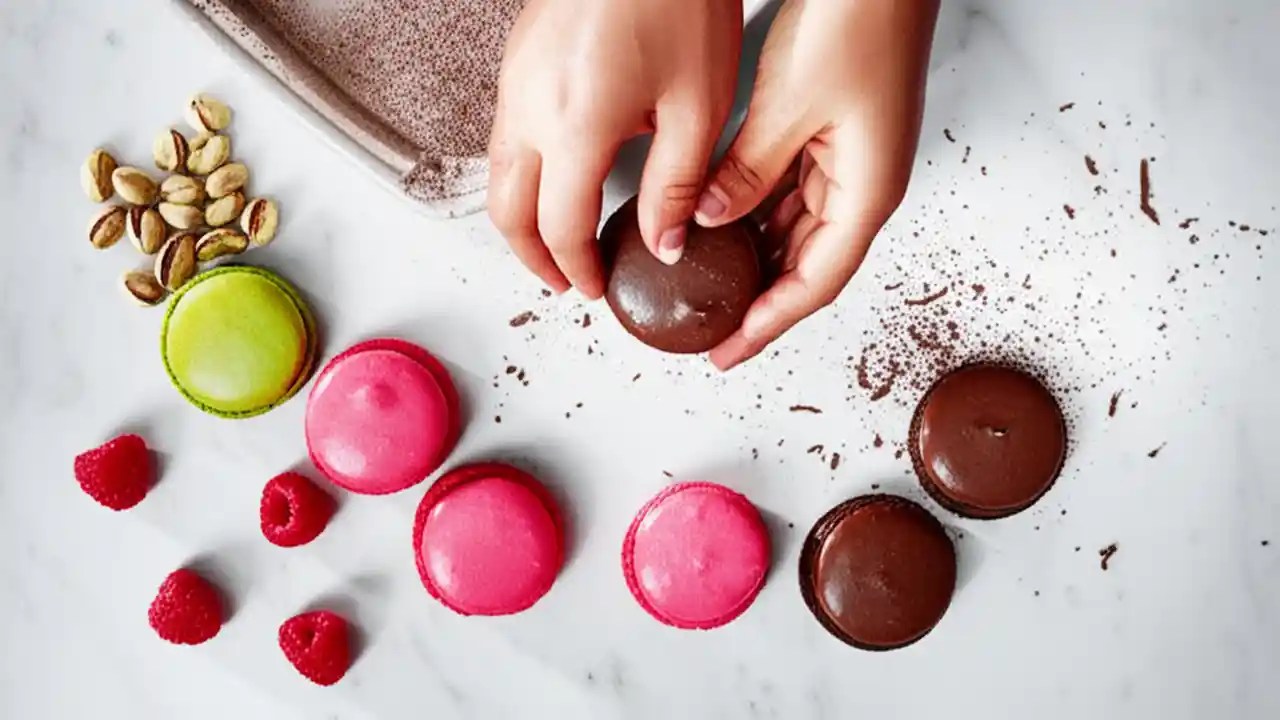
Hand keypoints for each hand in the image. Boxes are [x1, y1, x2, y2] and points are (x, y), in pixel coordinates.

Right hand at [488, 0, 742, 297]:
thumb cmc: (679, 2)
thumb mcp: (698, 105)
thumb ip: (675, 187)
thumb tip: (664, 244)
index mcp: (576, 127)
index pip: (562, 229)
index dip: (579, 269)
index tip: (599, 285)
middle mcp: (529, 108)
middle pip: (507, 212)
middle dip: (534, 258)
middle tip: (566, 281)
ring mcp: (514, 80)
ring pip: (498, 173)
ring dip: (522, 217)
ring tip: (559, 238)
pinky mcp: (517, 59)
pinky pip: (505, 134)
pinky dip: (523, 174)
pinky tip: (559, 175)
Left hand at [698, 0, 939, 369]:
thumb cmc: (855, 27)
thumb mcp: (786, 109)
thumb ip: (745, 174)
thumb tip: (709, 221)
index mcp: (868, 193)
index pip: (813, 284)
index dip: (769, 324)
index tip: (730, 351)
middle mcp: (865, 186)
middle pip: (810, 265)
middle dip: (762, 300)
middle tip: (713, 327)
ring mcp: (852, 162)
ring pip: (799, 232)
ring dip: (758, 259)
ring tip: (711, 284)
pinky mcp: (835, 137)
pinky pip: (794, 194)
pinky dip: (759, 215)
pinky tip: (723, 224)